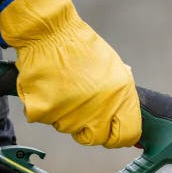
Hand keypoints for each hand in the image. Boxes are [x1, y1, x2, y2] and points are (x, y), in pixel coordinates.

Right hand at [0, 0, 140, 147]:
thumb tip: (127, 118)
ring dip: (66, 115)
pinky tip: (49, 89)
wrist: (50, 33)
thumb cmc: (83, 48)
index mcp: (121, 100)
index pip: (127, 136)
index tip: (113, 132)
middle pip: (97, 139)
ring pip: (69, 129)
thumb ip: (122, 98)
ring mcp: (72, 114)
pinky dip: (44, 107)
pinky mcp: (46, 112)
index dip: (120, 137)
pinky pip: (46, 118)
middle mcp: (99, 111)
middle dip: (90, 128)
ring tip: (65, 90)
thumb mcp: (117, 71)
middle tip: (83, 110)